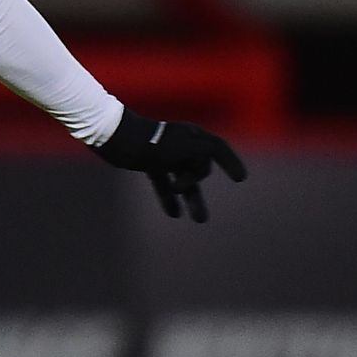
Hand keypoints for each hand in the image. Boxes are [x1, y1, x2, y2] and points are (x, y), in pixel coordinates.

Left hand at [92, 109, 246, 222]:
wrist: (116, 137)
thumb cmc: (153, 143)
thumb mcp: (186, 147)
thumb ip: (207, 153)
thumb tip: (210, 165)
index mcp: (192, 136)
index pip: (218, 149)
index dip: (230, 162)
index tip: (240, 179)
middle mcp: (181, 143)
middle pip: (199, 169)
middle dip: (198, 192)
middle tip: (201, 220)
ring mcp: (165, 154)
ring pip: (183, 180)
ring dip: (190, 199)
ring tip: (198, 220)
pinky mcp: (149, 162)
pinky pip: (164, 181)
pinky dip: (169, 197)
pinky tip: (173, 214)